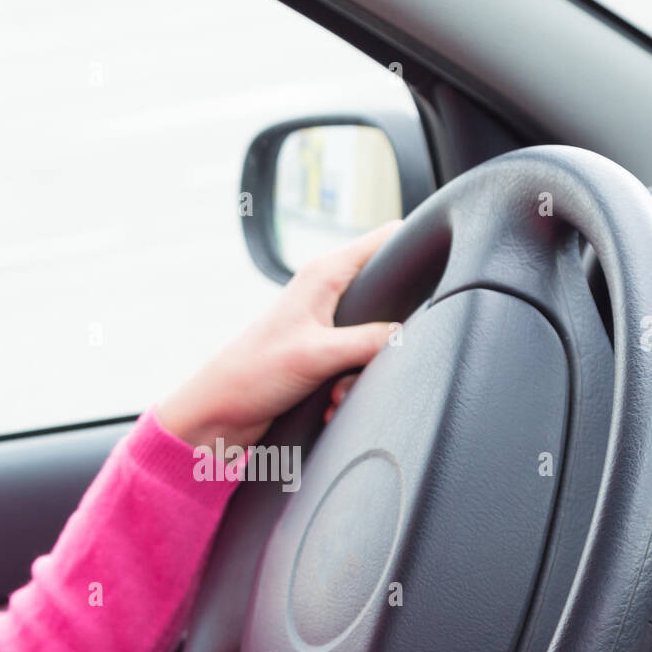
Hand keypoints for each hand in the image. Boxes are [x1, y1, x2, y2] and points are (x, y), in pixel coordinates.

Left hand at [154, 220, 401, 450]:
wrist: (219, 413)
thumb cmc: (252, 373)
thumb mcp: (320, 354)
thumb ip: (370, 341)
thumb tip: (407, 337)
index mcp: (325, 274)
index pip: (387, 238)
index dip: (414, 248)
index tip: (432, 274)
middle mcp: (327, 293)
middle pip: (389, 298)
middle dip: (390, 336)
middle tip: (366, 360)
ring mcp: (325, 324)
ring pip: (377, 341)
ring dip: (363, 372)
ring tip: (337, 391)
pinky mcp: (321, 355)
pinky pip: (357, 367)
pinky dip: (349, 387)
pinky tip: (329, 403)